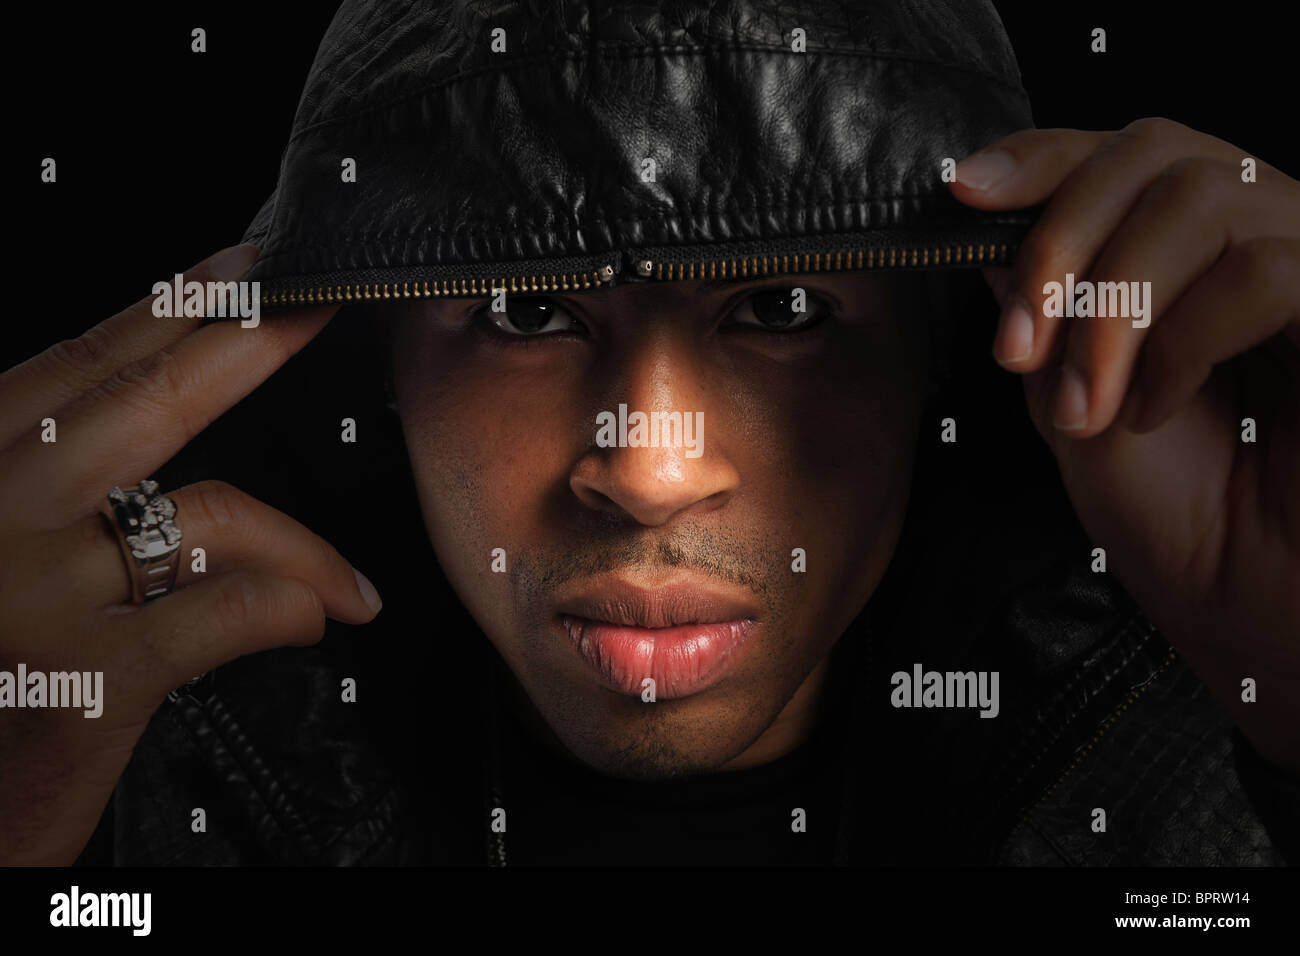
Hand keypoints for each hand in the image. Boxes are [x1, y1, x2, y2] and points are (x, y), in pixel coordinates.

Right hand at [0, 245, 381, 864]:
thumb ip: (58, 488)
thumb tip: (166, 429)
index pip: (76, 367)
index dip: (171, 308)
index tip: (245, 266)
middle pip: (138, 401)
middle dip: (243, 341)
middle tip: (316, 303)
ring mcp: (31, 589)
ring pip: (209, 509)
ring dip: (304, 543)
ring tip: (352, 584)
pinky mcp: (86, 675)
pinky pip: (228, 607)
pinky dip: (290, 606)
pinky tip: (315, 619)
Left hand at [949, 118, 1299, 774]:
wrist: (1254, 614)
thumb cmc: (1177, 521)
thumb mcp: (1073, 406)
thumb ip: (1046, 319)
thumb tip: (997, 238)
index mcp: (1193, 256)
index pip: (1123, 157)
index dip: (1042, 158)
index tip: (967, 193)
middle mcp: (1263, 240)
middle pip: (1159, 150)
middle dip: (1061, 240)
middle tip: (1018, 345)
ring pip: (1206, 196)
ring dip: (1114, 304)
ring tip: (1089, 404)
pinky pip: (1267, 270)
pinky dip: (1185, 338)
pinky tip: (1155, 408)